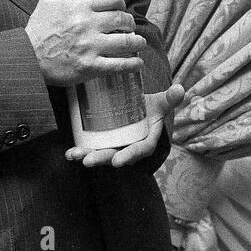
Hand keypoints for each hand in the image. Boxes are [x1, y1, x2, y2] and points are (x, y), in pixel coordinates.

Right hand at [25, 0, 144, 84]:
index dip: (120, 3)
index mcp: (79, 6)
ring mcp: (91, 46)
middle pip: (122, 19)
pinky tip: (138, 62)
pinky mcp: (90, 66)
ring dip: (137, 42)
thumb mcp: (47, 2)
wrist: (26, 58)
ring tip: (140, 42)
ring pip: (126, 41)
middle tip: (130, 26)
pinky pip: (119, 65)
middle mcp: (88, 24)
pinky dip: (132, 64)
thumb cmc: (37, 30)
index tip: (120, 8)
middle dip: (130, 22)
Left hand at [66, 83, 183, 168]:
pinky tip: (70, 153)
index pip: (139, 150)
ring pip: (102, 154)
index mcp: (145, 141)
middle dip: (102, 159)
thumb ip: (169, 98)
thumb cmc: (150, 108)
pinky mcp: (103, 143)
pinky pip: (92, 149)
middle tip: (89, 161)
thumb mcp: (160, 103)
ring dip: (87, 156)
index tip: (118, 161)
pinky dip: (80, 151)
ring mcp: (115, 146)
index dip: (130, 156)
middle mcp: (129, 147)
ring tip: (74, 155)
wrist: (138, 108)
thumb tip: (180, 89)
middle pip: (116, 155)